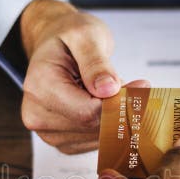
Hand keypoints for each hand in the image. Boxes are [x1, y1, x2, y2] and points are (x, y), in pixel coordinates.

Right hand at [19, 0, 146, 153]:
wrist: (56, 44)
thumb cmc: (69, 37)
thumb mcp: (85, 35)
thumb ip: (96, 62)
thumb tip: (108, 90)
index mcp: (39, 86)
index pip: (87, 111)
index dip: (120, 102)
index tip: (142, 85)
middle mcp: (37, 114)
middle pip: (94, 126)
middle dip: (120, 108)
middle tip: (134, 85)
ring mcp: (48, 132)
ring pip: (98, 138)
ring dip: (116, 116)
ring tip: (111, 90)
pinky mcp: (63, 141)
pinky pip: (96, 143)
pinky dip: (109, 125)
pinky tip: (104, 104)